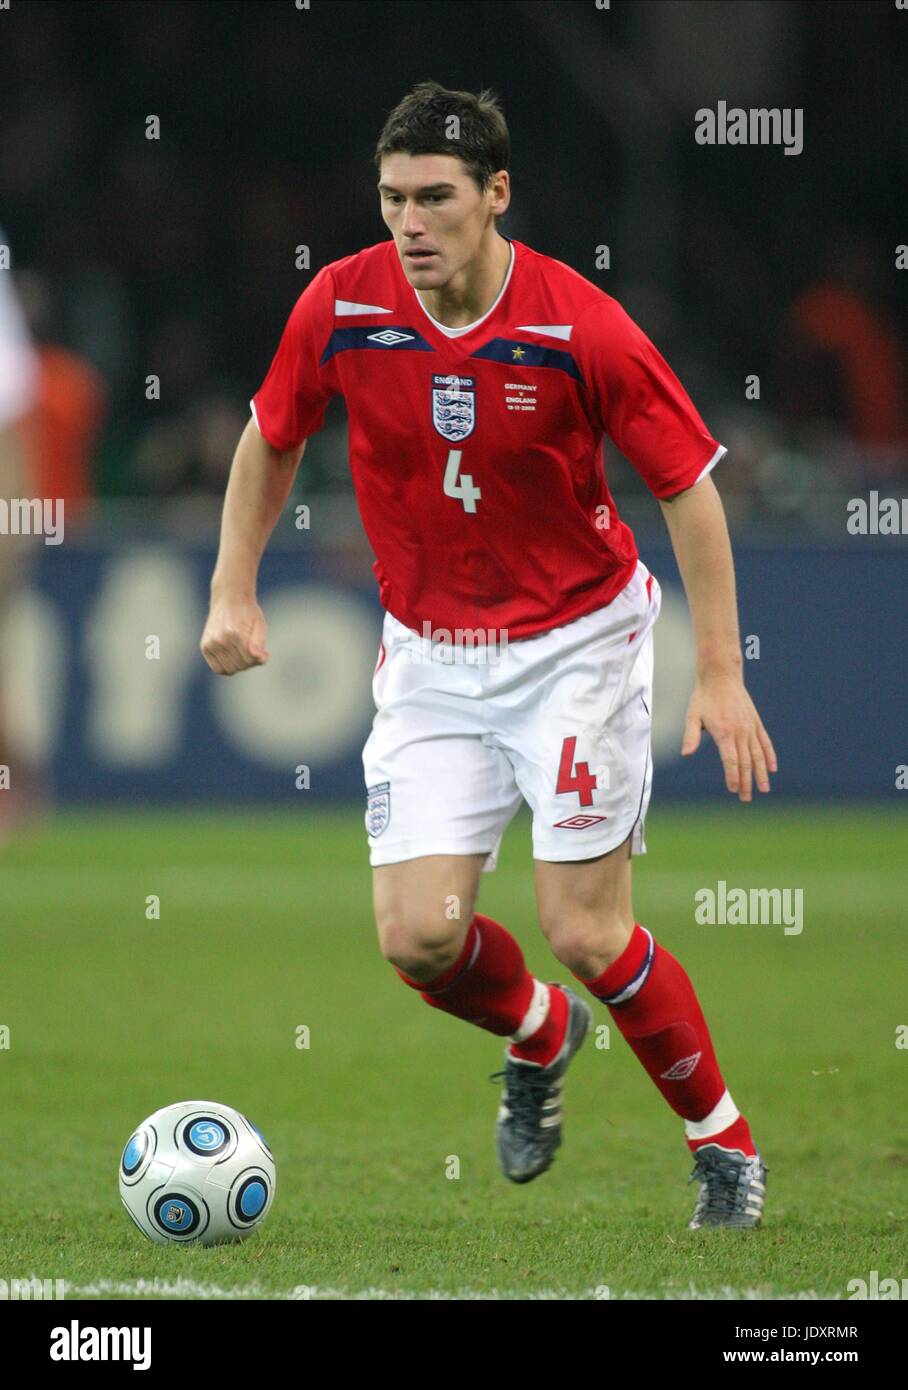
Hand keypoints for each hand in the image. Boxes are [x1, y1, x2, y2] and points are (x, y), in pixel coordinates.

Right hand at [200, 595, 268, 674]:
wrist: (229, 599)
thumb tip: (260, 659)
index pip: (250, 660)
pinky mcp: (204, 647)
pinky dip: (227, 667)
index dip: (259, 659)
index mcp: (235, 633)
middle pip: (240, 666)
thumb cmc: (248, 613)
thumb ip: (260, 644)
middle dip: (250, 662)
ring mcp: (210, 644)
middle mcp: (220, 639)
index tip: (265, 652)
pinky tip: (234, 658)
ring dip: (239, 665)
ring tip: (244, 653)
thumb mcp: (260, 625)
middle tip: (253, 651)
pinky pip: (218, 669)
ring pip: (229, 670)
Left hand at [681, 673, 776, 801]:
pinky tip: (772, 768)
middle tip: (746, 798)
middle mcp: (740, 732)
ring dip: (761, 774)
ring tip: (764, 789)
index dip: (733, 777)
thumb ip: (691, 736)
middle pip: (746, 762)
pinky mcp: (756, 722)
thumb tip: (686, 754)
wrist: (721, 676)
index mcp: (724, 733)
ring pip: (758, 755)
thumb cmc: (703, 698)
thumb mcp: (692, 716)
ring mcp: (750, 727)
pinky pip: (765, 742)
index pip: (731, 761)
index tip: (734, 791)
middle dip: (747, 782)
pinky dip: (769, 756)